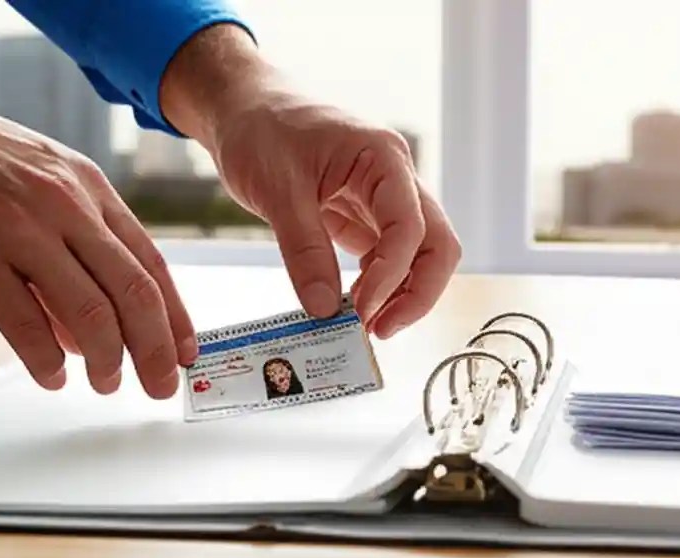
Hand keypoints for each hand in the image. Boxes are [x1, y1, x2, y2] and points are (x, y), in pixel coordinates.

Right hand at [0, 51, 196, 397]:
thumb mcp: (37, 177)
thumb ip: (75, 242)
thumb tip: (96, 318)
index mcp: (85, 185)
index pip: (151, 262)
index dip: (176, 316)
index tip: (186, 352)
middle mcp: (62, 206)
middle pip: (133, 293)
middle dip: (156, 350)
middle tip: (160, 385)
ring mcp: (17, 231)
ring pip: (90, 313)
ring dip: (108, 361)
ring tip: (108, 383)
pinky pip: (24, 324)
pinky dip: (46, 361)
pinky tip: (52, 377)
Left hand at [160, 25, 460, 337]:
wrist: (242, 107)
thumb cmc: (260, 129)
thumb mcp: (275, 189)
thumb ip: (303, 250)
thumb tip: (325, 309)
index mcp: (383, 158)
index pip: (410, 227)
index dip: (392, 275)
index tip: (361, 310)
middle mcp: (396, 179)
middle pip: (437, 244)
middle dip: (418, 292)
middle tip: (381, 329)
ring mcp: (384, 200)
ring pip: (419, 255)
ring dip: (402, 294)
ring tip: (366, 326)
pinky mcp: (365, 217)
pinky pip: (387, 257)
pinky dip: (378, 286)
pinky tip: (354, 308)